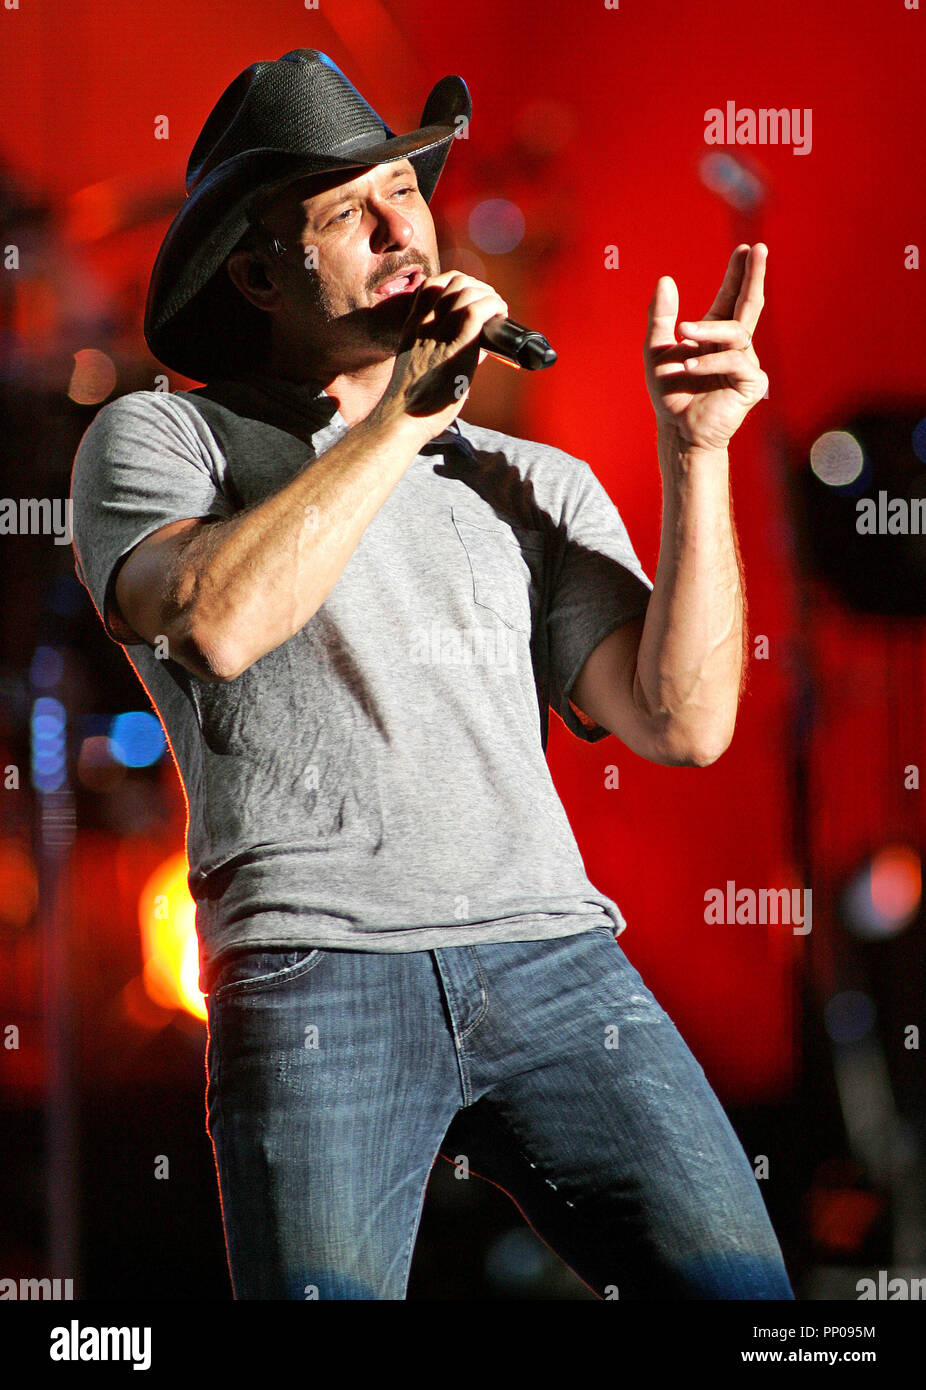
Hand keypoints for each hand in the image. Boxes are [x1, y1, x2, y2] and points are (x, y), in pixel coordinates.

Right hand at [375, 271, 508, 438]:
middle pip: (453, 281)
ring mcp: (438, 334)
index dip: (457, 283)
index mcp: (413, 327)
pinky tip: (500, 314)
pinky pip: (476, 311)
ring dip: (489, 295)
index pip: (432, 285)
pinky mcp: (454, 348)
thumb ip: (446, 352)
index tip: (472, 298)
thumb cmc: (413, 404)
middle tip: (490, 303)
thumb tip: (481, 348)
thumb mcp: (421, 368)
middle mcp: (424, 324)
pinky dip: (493, 306)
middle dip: (478, 286)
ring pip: (466, 290)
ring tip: (498, 309)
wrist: (401, 419)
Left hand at [643, 243, 768, 454]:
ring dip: (708, 331)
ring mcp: (745, 362)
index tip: (746, 249)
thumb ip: (661, 316)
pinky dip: (710, 362)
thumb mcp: (657, 350)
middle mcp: (734, 344)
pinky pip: (736, 362)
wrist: (676, 429)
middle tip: (760, 249)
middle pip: (749, 303)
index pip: (731, 296)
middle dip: (754, 276)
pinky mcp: (751, 383)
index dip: (738, 273)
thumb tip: (666, 279)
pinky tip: (690, 368)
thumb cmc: (670, 392)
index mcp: (715, 333)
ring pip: (736, 333)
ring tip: (683, 334)